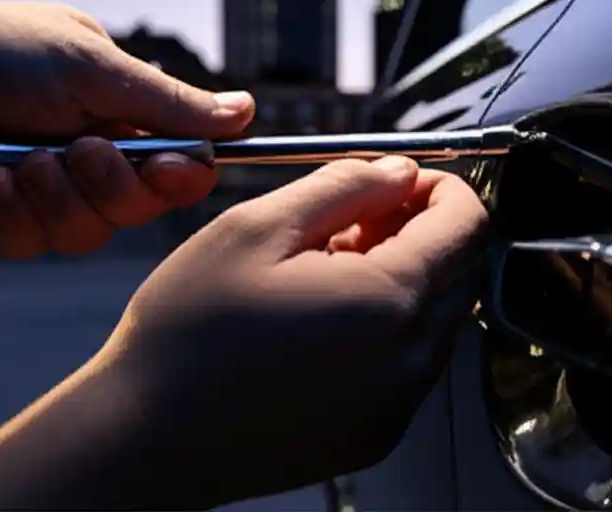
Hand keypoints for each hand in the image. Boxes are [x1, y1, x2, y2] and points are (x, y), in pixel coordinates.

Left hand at [0, 0, 253, 256]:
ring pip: (89, 234)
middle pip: (140, 208)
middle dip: (111, 186)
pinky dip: (11, 215)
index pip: (182, 163)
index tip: (173, 169)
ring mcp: (48, 189)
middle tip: (76, 148)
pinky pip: (33, 245)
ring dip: (54, 198)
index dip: (183, 177)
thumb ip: (167, 104)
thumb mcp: (88, 69)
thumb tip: (247, 111)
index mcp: (121, 114)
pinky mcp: (4, 217)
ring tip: (17, 160)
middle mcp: (92, 155)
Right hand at [0, 157, 489, 510]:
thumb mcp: (257, 227)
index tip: (403, 179)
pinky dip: (384, 330)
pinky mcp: (375, 434)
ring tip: (322, 269)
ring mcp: (395, 405)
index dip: (441, 186)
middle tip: (353, 218)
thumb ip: (345, 186)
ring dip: (401, 279)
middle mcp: (408, 361)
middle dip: (420, 230)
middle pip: (460, 270)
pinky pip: (408, 365)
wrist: (143, 439)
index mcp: (388, 301)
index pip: (467, 224)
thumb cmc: (186, 338)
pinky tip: (319, 318)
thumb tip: (399, 171)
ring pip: (436, 318)